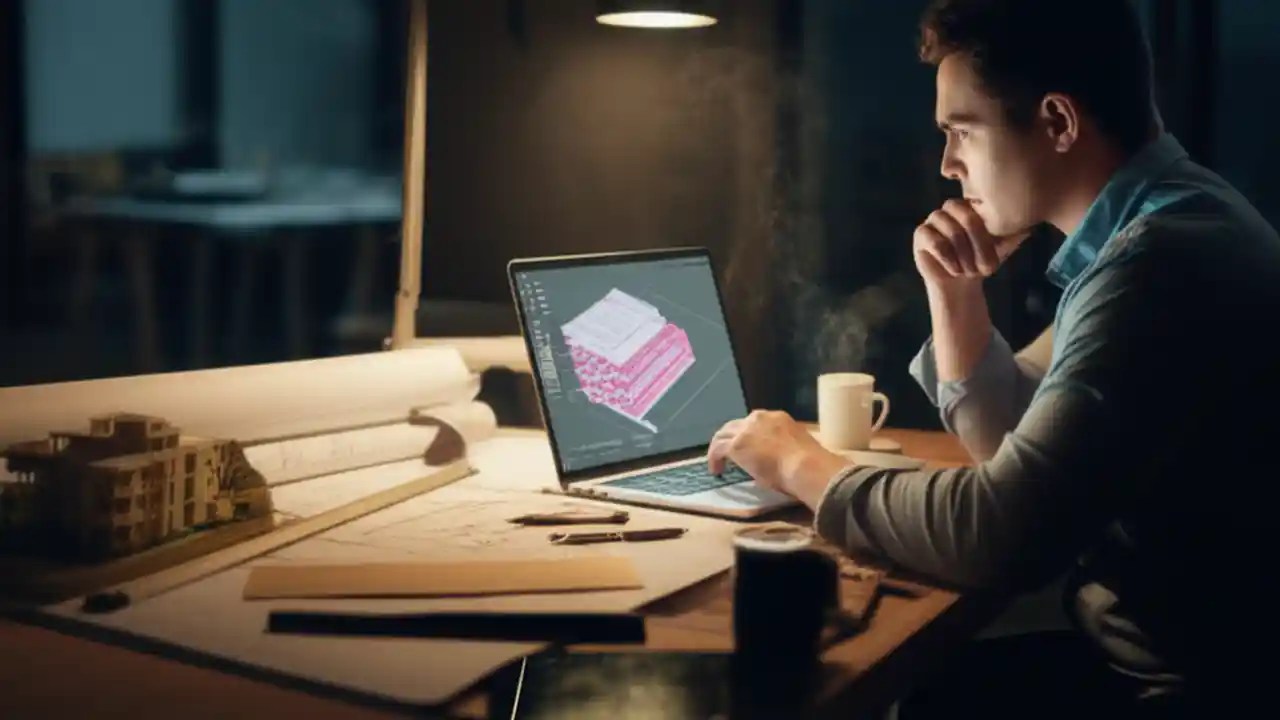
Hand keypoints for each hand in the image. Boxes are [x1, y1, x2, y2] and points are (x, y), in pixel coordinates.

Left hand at [707, 410, 850, 508]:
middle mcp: (759, 418)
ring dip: (719, 448)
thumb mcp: (796, 447)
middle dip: (730, 438)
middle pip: (736, 425)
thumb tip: (775, 460)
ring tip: (719, 464)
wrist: (805, 465)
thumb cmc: (808, 463)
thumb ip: (783, 447)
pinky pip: (717, 449)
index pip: (756, 423)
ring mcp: (746, 430)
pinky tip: (716, 471)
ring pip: (723, 434)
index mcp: (778, 418)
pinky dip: (714, 459)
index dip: (749, 435)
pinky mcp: (736, 445)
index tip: (749, 449)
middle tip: (728, 454)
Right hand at [913, 199, 1028, 285]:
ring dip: (964, 256)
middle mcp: (949, 209)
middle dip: (978, 245)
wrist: (960, 284)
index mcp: (970, 206)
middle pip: (965, 216)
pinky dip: (948, 259)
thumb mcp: (1003, 246)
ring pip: (951, 231)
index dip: (988, 234)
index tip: (993, 258)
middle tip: (985, 268)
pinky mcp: (920, 235)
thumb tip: (1033, 222)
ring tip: (970, 271)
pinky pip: (936, 242)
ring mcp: (932, 220)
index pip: (980, 208)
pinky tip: (955, 270)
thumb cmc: (981, 261)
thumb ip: (1015, 232)